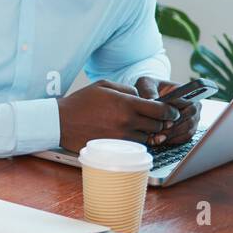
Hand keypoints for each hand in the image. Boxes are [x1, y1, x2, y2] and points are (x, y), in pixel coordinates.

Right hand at [56, 79, 179, 152]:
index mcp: (127, 104)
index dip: (170, 111)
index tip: (171, 112)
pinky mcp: (116, 147)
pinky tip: (127, 134)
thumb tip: (142, 97)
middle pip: (158, 125)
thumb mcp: (104, 85)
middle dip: (159, 122)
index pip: (161, 110)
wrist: (60, 122)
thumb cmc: (81, 102)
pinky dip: (135, 140)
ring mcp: (122, 137)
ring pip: (147, 137)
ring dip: (146, 132)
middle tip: (154, 119)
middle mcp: (127, 122)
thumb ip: (128, 89)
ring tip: (136, 126)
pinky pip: (135, 145)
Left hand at [134, 77, 199, 146]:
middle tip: (158, 129)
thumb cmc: (148, 88)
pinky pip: (184, 138)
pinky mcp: (187, 130)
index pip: (188, 103)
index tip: (162, 116)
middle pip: (190, 119)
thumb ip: (148, 90)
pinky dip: (173, 139)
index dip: (176, 111)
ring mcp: (192, 119)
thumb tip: (152, 100)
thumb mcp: (146, 84)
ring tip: (157, 135)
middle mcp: (193, 107)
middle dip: (173, 126)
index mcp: (187, 93)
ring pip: (187, 130)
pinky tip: (160, 139)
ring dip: (172, 134)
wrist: (146, 98)